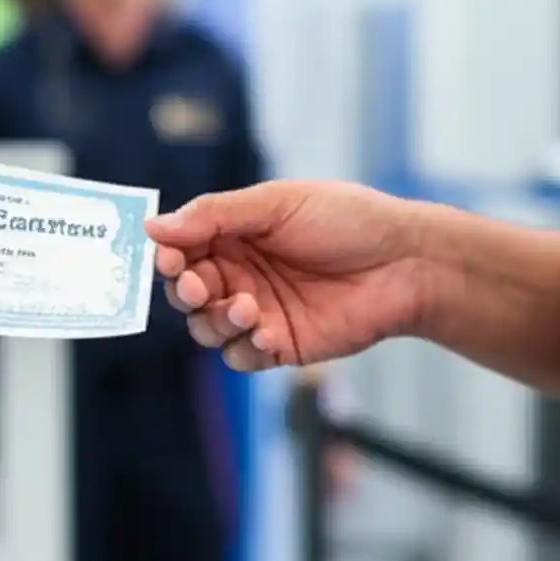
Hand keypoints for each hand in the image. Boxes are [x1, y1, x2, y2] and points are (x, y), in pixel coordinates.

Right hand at [146, 180, 429, 371]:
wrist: (406, 264)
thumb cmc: (348, 220)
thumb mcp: (276, 203)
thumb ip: (214, 215)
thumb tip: (153, 226)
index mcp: (234, 235)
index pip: (181, 250)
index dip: (169, 258)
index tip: (170, 260)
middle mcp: (240, 274)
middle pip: (187, 294)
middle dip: (187, 292)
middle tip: (203, 288)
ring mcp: (258, 313)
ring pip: (207, 329)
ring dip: (216, 321)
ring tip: (248, 308)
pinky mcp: (280, 345)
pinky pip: (242, 357)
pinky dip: (246, 347)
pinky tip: (269, 333)